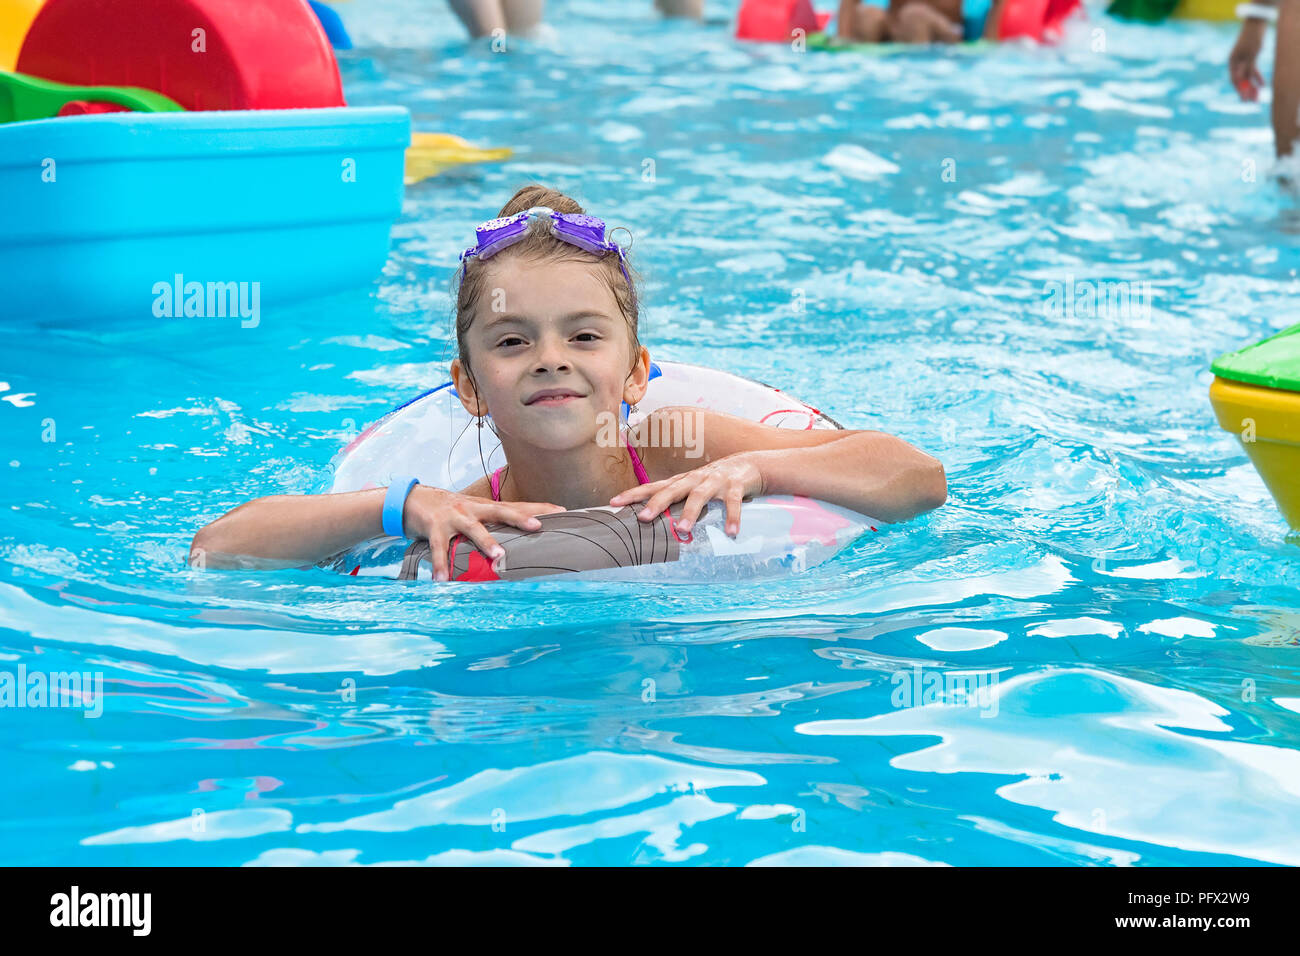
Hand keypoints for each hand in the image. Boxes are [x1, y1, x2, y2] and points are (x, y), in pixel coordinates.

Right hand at [402, 486, 563, 581]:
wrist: (412, 498)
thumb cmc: (450, 510)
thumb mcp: (475, 513)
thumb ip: (494, 525)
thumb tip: (520, 540)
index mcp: (486, 507)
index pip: (517, 505)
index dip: (539, 507)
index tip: (562, 511)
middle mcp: (473, 508)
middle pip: (500, 510)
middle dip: (519, 517)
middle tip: (537, 526)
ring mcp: (454, 517)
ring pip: (473, 528)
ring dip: (486, 542)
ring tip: (498, 556)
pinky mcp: (434, 527)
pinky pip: (438, 548)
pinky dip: (440, 564)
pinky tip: (443, 580)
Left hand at [609, 453, 764, 536]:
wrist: (748, 464)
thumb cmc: (713, 481)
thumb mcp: (692, 488)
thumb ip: (675, 501)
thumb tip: (650, 522)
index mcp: (681, 481)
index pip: (653, 487)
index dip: (633, 495)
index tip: (613, 503)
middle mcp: (694, 479)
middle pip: (672, 490)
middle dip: (656, 503)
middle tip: (643, 518)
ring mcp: (714, 481)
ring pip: (699, 496)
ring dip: (691, 512)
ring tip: (683, 529)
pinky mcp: (734, 486)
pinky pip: (732, 503)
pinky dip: (732, 518)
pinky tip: (731, 533)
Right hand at [1230, 22, 1266, 100]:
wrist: (1256, 25)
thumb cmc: (1252, 39)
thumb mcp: (1251, 53)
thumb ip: (1247, 67)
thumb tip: (1242, 81)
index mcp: (1232, 62)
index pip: (1235, 80)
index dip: (1240, 90)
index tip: (1244, 99)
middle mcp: (1236, 63)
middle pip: (1241, 80)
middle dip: (1246, 91)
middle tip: (1252, 102)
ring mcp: (1243, 61)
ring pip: (1247, 77)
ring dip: (1252, 86)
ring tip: (1258, 97)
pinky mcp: (1251, 58)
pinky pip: (1253, 70)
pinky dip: (1257, 77)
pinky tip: (1262, 85)